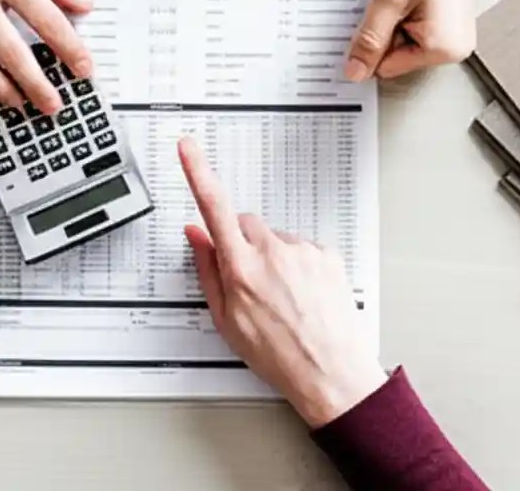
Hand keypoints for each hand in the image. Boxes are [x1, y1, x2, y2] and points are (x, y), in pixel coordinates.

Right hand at [177, 137, 384, 427]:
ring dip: (272, 257)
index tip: (188, 148)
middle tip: (247, 280)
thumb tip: (196, 236)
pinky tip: (300, 294)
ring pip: (275, 238)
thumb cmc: (278, 354)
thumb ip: (207, 270)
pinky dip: (297, 265)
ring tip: (281, 297)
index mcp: (241, 268)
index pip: (214, 208)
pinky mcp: (327, 254)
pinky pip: (302, 248)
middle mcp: (273, 253)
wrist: (330, 371)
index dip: (198, 173)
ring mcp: (303, 251)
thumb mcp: (226, 320)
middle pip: (245, 224)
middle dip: (241, 242)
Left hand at [344, 0, 497, 80]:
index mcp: (441, 48)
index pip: (384, 68)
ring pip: (400, 42)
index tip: (371, 14)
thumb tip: (355, 71)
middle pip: (394, 57)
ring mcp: (451, 38)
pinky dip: (402, 12)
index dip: (370, 41)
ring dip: (392, 18)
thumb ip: (370, 36)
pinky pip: (412, 30)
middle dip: (382, 28)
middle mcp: (452, 50)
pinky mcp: (446, 25)